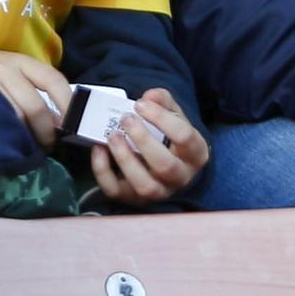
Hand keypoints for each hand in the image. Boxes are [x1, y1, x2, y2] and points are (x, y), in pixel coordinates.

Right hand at [0, 47, 70, 148]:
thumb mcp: (7, 69)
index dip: (67, 103)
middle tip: (46, 145)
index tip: (71, 125)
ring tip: (26, 148)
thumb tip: (57, 120)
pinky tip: (4, 144)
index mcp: (20, 61)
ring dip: (25, 137)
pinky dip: (3, 136)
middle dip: (46, 131)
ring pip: (15, 117)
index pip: (53, 79)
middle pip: (36, 106)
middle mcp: (5, 69)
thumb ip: (31, 88)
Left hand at [89, 88, 210, 205]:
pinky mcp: (133, 198)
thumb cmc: (170, 136)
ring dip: (125, 159)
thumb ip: (163, 101)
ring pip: (144, 185)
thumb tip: (151, 96)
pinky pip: (116, 191)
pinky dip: (103, 172)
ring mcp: (157, 192)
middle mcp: (180, 177)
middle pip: (165, 165)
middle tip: (126, 119)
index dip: (161, 118)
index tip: (140, 104)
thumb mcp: (173, 115)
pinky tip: (99, 149)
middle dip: (142, 140)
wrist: (168, 162)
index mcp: (195, 154)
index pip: (184, 137)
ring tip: (112, 135)